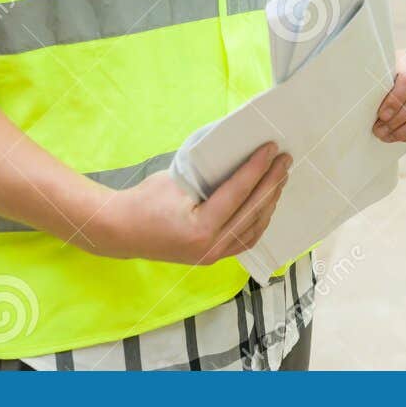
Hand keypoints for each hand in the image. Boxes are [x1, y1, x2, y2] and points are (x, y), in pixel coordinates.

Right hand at [89, 142, 290, 263]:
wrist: (121, 231)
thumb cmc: (144, 200)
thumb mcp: (176, 180)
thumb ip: (208, 175)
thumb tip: (238, 158)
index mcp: (200, 228)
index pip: (238, 193)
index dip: (257, 169)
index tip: (272, 149)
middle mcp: (211, 247)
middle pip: (252, 211)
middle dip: (271, 183)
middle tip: (284, 160)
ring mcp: (212, 256)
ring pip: (253, 229)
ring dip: (269, 202)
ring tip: (280, 177)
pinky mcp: (212, 257)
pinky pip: (244, 239)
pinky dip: (259, 220)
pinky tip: (267, 202)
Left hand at [374, 49, 405, 141]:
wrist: (382, 78)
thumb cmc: (373, 77)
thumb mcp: (371, 75)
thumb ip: (370, 81)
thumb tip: (364, 96)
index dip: (395, 101)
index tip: (380, 114)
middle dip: (396, 121)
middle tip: (379, 130)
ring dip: (404, 132)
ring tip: (386, 135)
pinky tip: (399, 137)